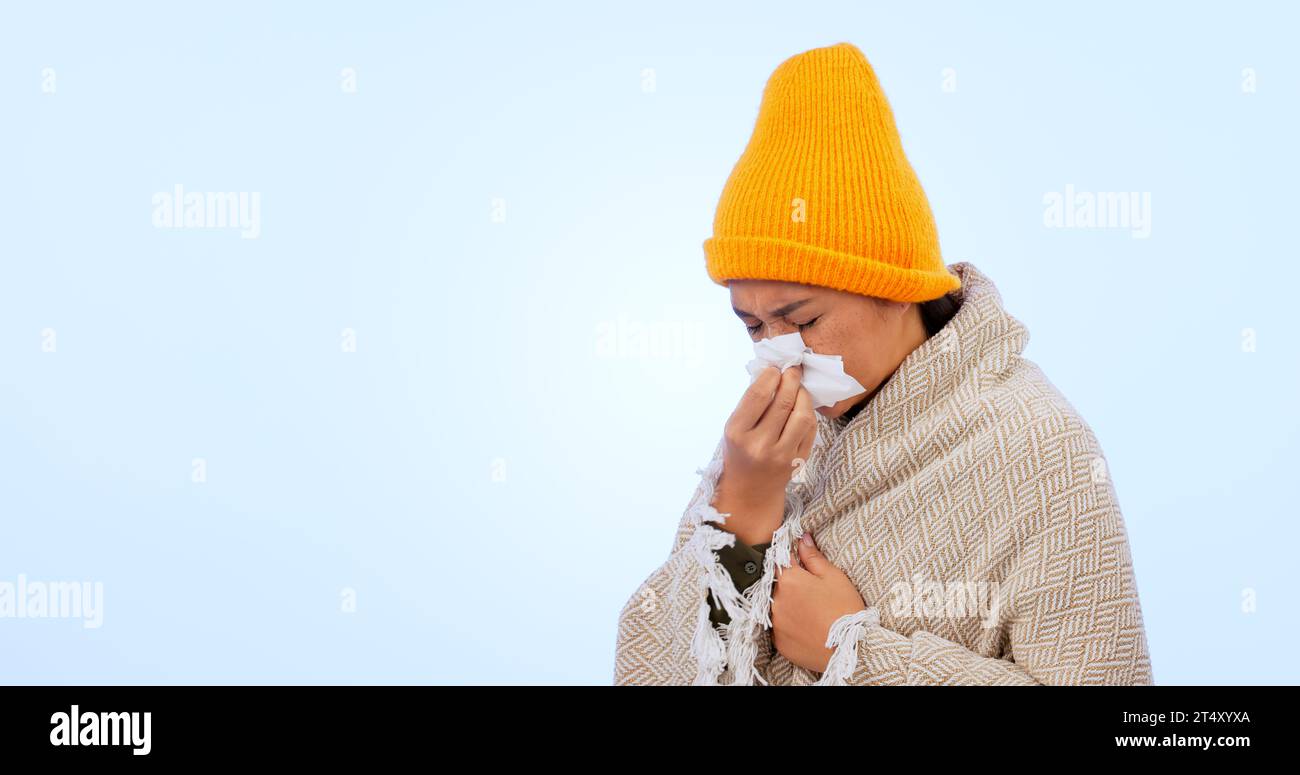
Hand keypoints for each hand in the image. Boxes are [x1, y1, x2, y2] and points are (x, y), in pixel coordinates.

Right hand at [712, 365, 816, 545]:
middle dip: (791, 379)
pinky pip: (810, 429)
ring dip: (803, 395)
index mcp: (737, 433)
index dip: (770, 376)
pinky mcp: (798, 462)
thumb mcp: (734, 428)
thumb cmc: (739, 452)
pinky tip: (802, 406)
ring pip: (802, 415)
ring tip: (798, 387)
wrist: (749, 492)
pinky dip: (809, 413)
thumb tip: (772, 371)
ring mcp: (781, 456)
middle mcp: (759, 445)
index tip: (775, 368)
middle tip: (793, 369)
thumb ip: (751, 403)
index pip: (757, 396)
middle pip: (783, 402)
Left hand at [771, 531, 867, 672]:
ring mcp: (775, 622)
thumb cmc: (845, 609)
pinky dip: (789, 625)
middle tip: (812, 594)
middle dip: (791, 584)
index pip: (782, 560)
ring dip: (788, 605)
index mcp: (789, 579)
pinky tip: (806, 627)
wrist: (850, 649)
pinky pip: (779, 627)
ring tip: (810, 612)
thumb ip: (813, 557)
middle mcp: (776, 600)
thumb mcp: (833, 577)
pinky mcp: (778, 641)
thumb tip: (802, 538)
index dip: (792, 560)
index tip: (801, 565)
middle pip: (778, 584)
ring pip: (776, 606)